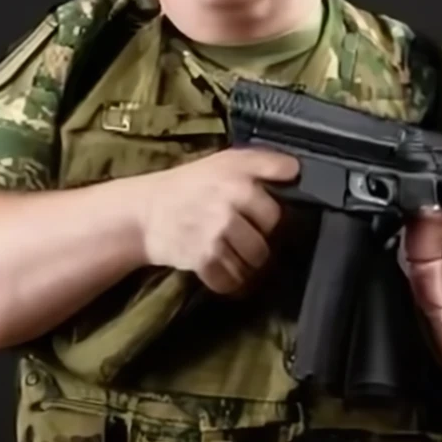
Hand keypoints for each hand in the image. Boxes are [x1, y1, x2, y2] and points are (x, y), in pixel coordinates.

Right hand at [135, 147, 298, 294]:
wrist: (145, 212)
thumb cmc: (190, 184)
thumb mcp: (227, 160)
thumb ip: (264, 163)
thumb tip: (296, 170)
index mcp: (239, 176)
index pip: (278, 200)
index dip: (276, 209)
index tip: (266, 213)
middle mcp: (230, 204)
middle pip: (271, 231)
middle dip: (263, 234)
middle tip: (249, 233)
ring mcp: (216, 234)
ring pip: (256, 259)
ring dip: (250, 261)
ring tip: (238, 252)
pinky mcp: (202, 259)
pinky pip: (232, 280)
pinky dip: (231, 280)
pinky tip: (226, 269)